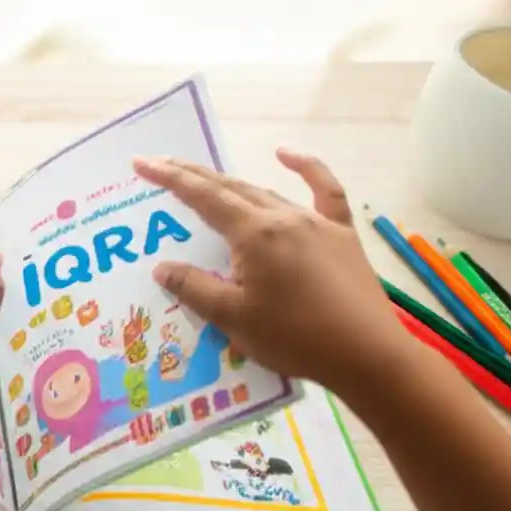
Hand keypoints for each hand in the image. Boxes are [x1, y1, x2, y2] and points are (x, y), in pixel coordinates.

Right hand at [132, 149, 408, 391]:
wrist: (367, 355)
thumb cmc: (296, 338)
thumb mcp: (233, 319)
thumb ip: (195, 288)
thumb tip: (163, 267)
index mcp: (254, 234)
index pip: (203, 197)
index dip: (170, 179)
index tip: (143, 163)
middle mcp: (284, 217)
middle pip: (231, 188)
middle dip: (193, 175)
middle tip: (162, 165)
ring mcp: (316, 223)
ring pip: (266, 193)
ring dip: (233, 186)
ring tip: (207, 183)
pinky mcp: (341, 235)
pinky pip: (324, 191)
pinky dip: (306, 168)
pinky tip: (288, 155)